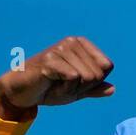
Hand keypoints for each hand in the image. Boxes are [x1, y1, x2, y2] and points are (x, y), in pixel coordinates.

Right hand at [0, 36, 114, 120]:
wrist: (23, 92)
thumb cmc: (49, 88)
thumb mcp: (76, 91)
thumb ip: (94, 89)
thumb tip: (112, 89)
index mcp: (82, 45)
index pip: (106, 67)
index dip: (92, 82)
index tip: (74, 82)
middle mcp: (72, 42)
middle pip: (97, 74)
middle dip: (82, 87)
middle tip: (62, 84)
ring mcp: (61, 48)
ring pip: (86, 77)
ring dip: (71, 89)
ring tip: (55, 84)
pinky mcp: (50, 58)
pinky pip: (73, 78)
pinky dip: (64, 89)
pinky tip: (50, 85)